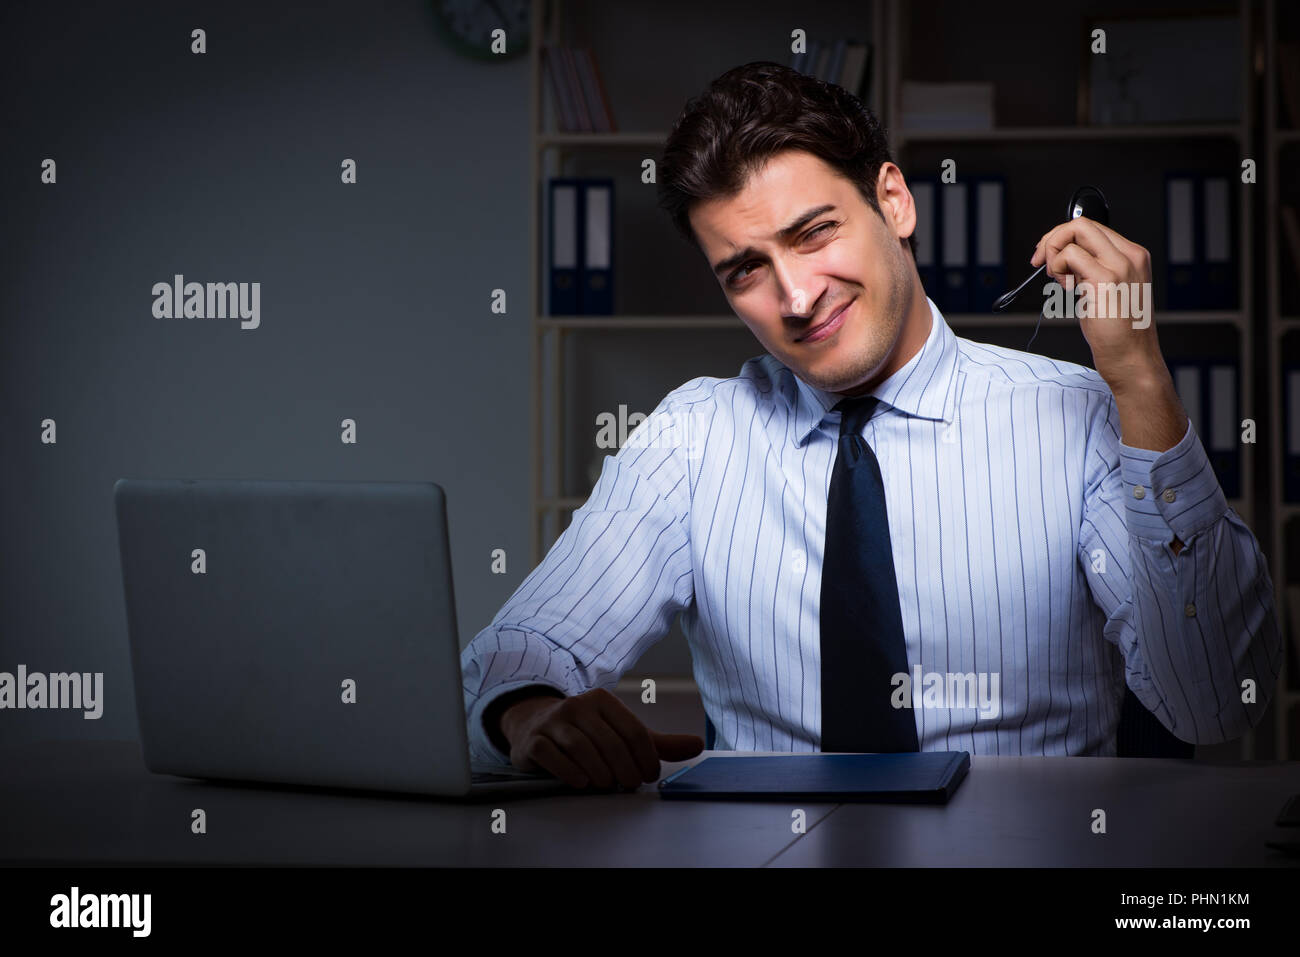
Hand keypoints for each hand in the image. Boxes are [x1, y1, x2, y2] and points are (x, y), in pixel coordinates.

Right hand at [499, 687, 703, 789]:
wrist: (533, 726)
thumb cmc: (587, 733)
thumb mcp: (621, 733)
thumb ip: (658, 743)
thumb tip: (698, 745)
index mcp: (603, 701)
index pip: (634, 731)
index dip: (646, 758)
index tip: (648, 777)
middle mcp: (577, 706)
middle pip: (610, 743)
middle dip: (625, 770)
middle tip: (629, 785)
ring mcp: (553, 722)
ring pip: (582, 750)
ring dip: (600, 774)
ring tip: (607, 785)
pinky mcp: (534, 740)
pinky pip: (554, 757)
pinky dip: (571, 773)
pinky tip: (582, 783)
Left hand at [1031, 217, 1164, 392]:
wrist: (1132, 359)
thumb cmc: (1118, 332)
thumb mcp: (1105, 291)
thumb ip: (1089, 270)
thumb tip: (1063, 259)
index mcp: (1132, 256)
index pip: (1091, 228)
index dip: (1062, 237)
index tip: (1046, 255)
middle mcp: (1129, 256)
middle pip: (1081, 223)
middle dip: (1052, 239)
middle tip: (1041, 262)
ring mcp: (1120, 266)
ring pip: (1074, 233)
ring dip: (1055, 256)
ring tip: (1061, 281)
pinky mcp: (1106, 280)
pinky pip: (1070, 256)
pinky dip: (1058, 268)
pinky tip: (1066, 288)